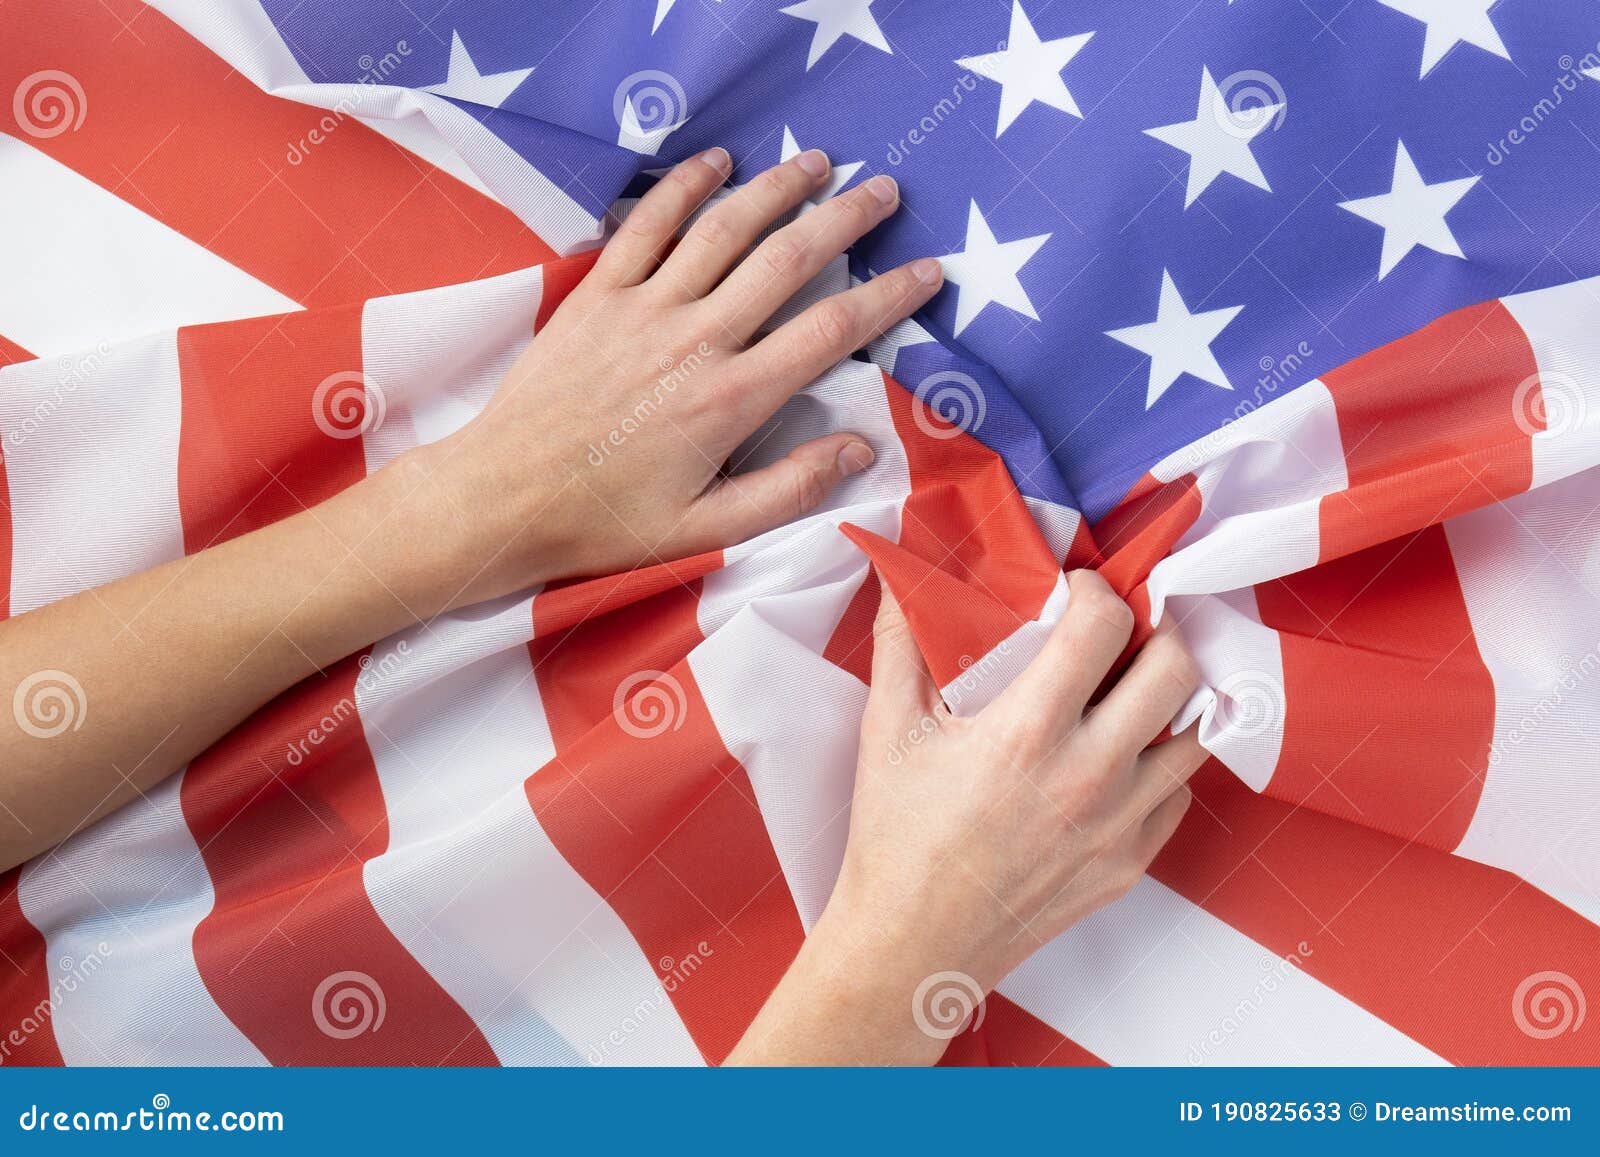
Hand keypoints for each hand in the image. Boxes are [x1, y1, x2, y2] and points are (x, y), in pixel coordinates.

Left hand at [420, 145, 942, 605]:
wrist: (505, 498)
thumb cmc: (608, 523)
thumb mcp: (708, 529)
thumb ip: (789, 489)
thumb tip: (859, 448)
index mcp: (731, 399)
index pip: (830, 331)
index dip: (887, 297)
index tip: (927, 271)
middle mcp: (695, 339)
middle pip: (787, 260)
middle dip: (844, 219)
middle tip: (883, 191)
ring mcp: (643, 308)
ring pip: (724, 229)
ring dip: (776, 189)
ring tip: (817, 162)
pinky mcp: (596, 295)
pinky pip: (646, 225)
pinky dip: (683, 187)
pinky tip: (715, 162)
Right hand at [728, 571, 1206, 1064]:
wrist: (912, 946)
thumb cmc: (895, 840)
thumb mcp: (886, 730)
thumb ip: (900, 642)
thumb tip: (902, 575)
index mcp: (1027, 734)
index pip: (1104, 625)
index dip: (1097, 589)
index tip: (1077, 591)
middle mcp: (1088, 777)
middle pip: (1176, 669)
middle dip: (1156, 631)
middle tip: (1124, 631)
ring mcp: (1119, 826)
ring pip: (1194, 735)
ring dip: (1169, 700)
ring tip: (1129, 690)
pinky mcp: (1130, 865)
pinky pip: (1176, 796)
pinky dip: (1157, 766)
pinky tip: (1116, 758)